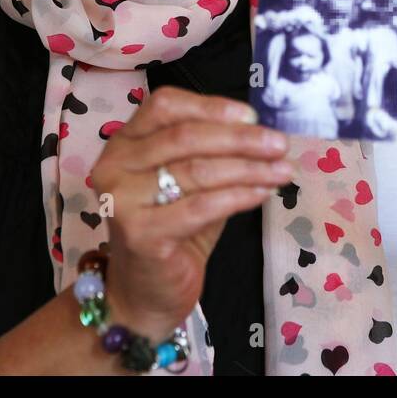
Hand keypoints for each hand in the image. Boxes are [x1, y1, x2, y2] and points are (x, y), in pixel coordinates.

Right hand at [88, 88, 293, 338]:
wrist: (147, 291)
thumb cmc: (174, 228)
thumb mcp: (191, 182)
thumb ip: (212, 153)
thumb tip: (261, 130)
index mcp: (124, 142)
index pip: (164, 106)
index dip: (211, 106)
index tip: (252, 116)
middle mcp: (114, 165)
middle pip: (185, 136)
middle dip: (241, 139)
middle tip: (280, 144)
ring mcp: (121, 200)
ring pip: (197, 171)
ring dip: (249, 168)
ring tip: (282, 170)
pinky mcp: (140, 233)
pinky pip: (201, 206)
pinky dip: (239, 196)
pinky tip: (264, 193)